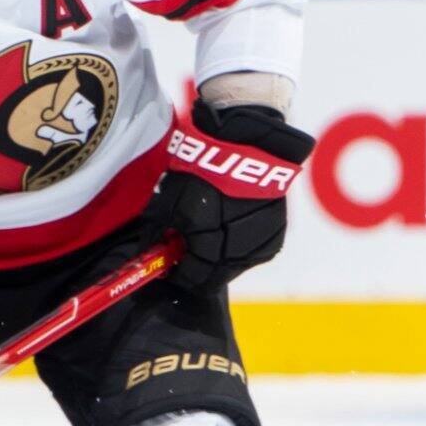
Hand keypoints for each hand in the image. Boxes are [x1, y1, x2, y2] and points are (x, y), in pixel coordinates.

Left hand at [154, 96, 315, 282]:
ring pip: (236, 265)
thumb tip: (149, 250)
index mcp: (210, 250)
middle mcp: (238, 254)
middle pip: (216, 277)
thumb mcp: (169, 201)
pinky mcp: (276, 233)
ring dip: (222, 256)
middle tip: (189, 244)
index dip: (180, 275)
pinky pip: (254, 250)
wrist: (246, 144)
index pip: (194, 281)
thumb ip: (158, 233)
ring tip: (212, 230)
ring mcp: (260, 244)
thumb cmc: (201, 171)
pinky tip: (233, 225)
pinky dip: (241, 244)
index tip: (171, 264)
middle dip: (201, 264)